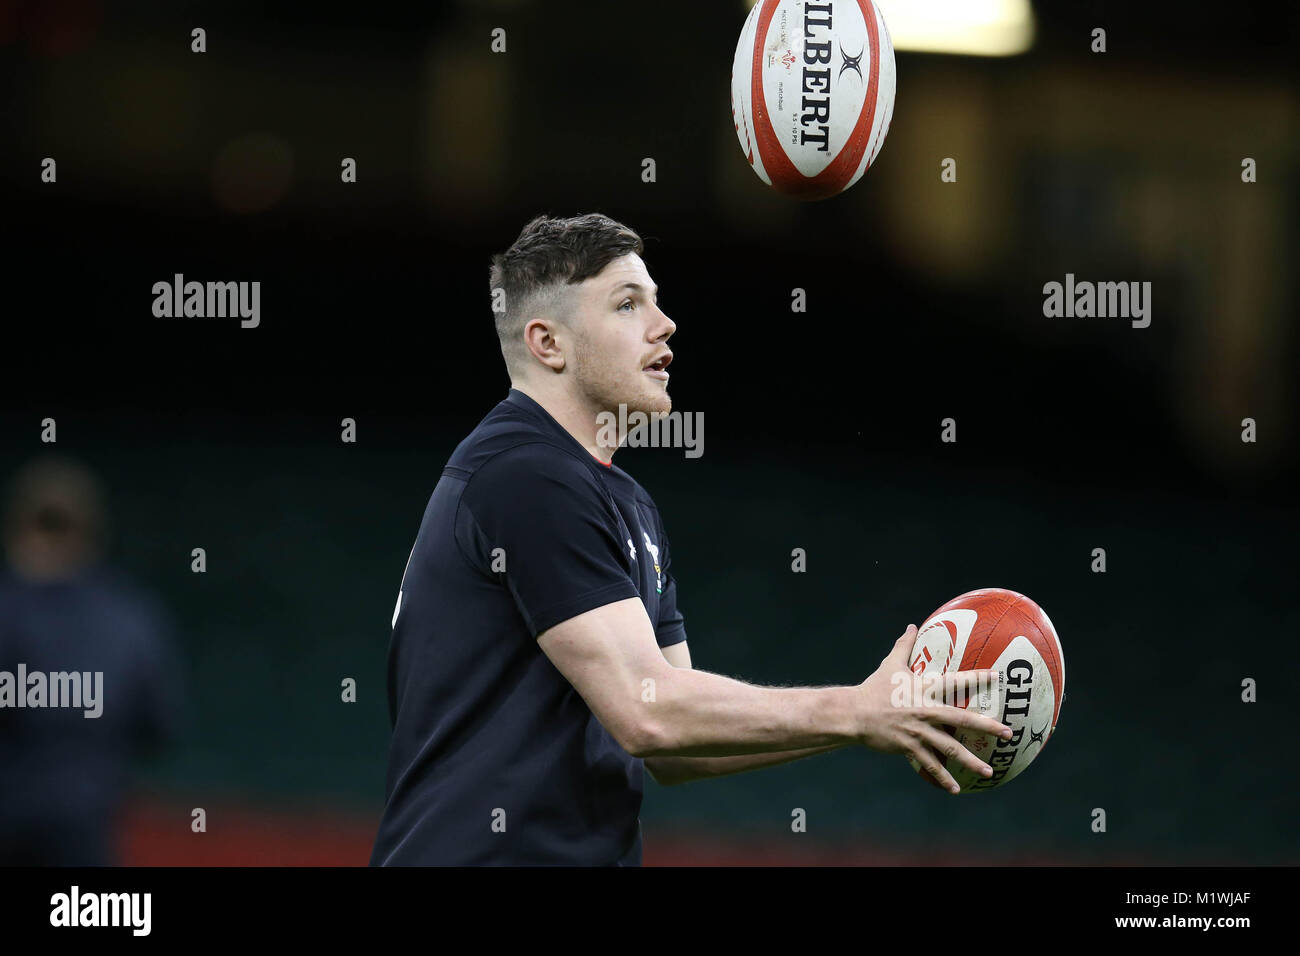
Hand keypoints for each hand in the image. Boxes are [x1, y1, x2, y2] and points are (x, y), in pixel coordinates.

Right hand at [855, 624, 1011, 793]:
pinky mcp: (909, 747)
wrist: (854, 713)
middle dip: (986, 726)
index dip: (977, 677)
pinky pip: (930, 765)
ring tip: (988, 772)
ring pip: (949, 748)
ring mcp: (918, 731)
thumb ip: (904, 645)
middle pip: (961, 718)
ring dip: (970, 761)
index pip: (955, 681)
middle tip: (1008, 733)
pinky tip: (955, 789)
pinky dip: (943, 777)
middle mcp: (925, 710)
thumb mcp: (890, 664)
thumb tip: (912, 625)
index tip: (998, 676)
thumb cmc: (874, 687)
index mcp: (923, 688)